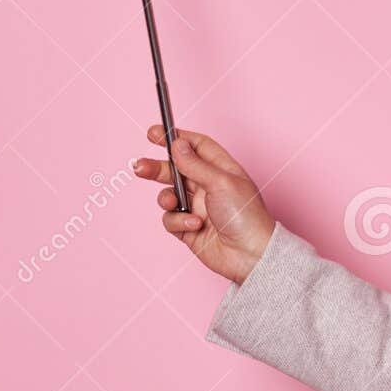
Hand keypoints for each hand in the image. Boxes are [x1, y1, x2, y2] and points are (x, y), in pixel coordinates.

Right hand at [133, 124, 275, 282]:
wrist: (251, 256)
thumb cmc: (247, 217)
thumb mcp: (221, 183)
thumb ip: (195, 165)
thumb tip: (177, 144)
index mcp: (222, 170)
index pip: (196, 147)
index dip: (176, 138)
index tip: (155, 133)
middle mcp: (208, 187)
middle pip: (176, 170)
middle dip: (157, 168)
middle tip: (139, 166)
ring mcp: (198, 208)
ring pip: (168, 195)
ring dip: (166, 198)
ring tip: (174, 204)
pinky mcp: (189, 229)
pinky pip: (170, 219)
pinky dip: (178, 222)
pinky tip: (195, 226)